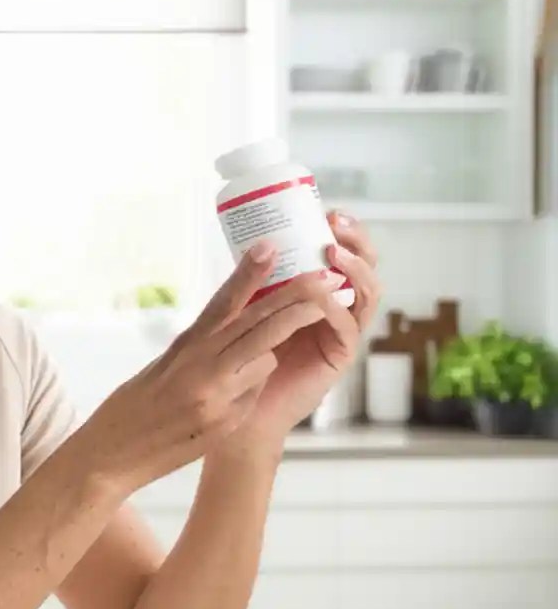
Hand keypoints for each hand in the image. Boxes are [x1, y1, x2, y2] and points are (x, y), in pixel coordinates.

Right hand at [79, 243, 331, 494]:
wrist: (109, 456)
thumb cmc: (129, 408)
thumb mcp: (161, 368)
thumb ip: (199, 351)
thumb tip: (235, 338)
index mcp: (183, 347)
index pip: (222, 303)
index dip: (249, 273)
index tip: (271, 246)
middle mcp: (201, 367)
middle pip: (258, 326)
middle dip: (296, 302)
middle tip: (323, 280)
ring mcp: (216, 396)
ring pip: (263, 359)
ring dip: (264, 357)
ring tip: (246, 367)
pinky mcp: (224, 422)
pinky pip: (251, 395)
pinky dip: (248, 392)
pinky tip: (225, 407)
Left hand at [225, 211, 382, 455]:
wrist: (240, 399)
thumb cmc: (245, 347)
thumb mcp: (252, 301)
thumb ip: (261, 276)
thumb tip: (257, 237)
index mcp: (321, 290)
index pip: (345, 252)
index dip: (345, 231)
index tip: (328, 210)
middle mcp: (339, 306)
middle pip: (365, 267)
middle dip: (357, 242)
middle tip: (337, 224)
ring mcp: (343, 330)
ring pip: (367, 294)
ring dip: (354, 270)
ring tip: (333, 253)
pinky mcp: (340, 355)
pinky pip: (348, 328)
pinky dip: (338, 309)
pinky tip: (325, 297)